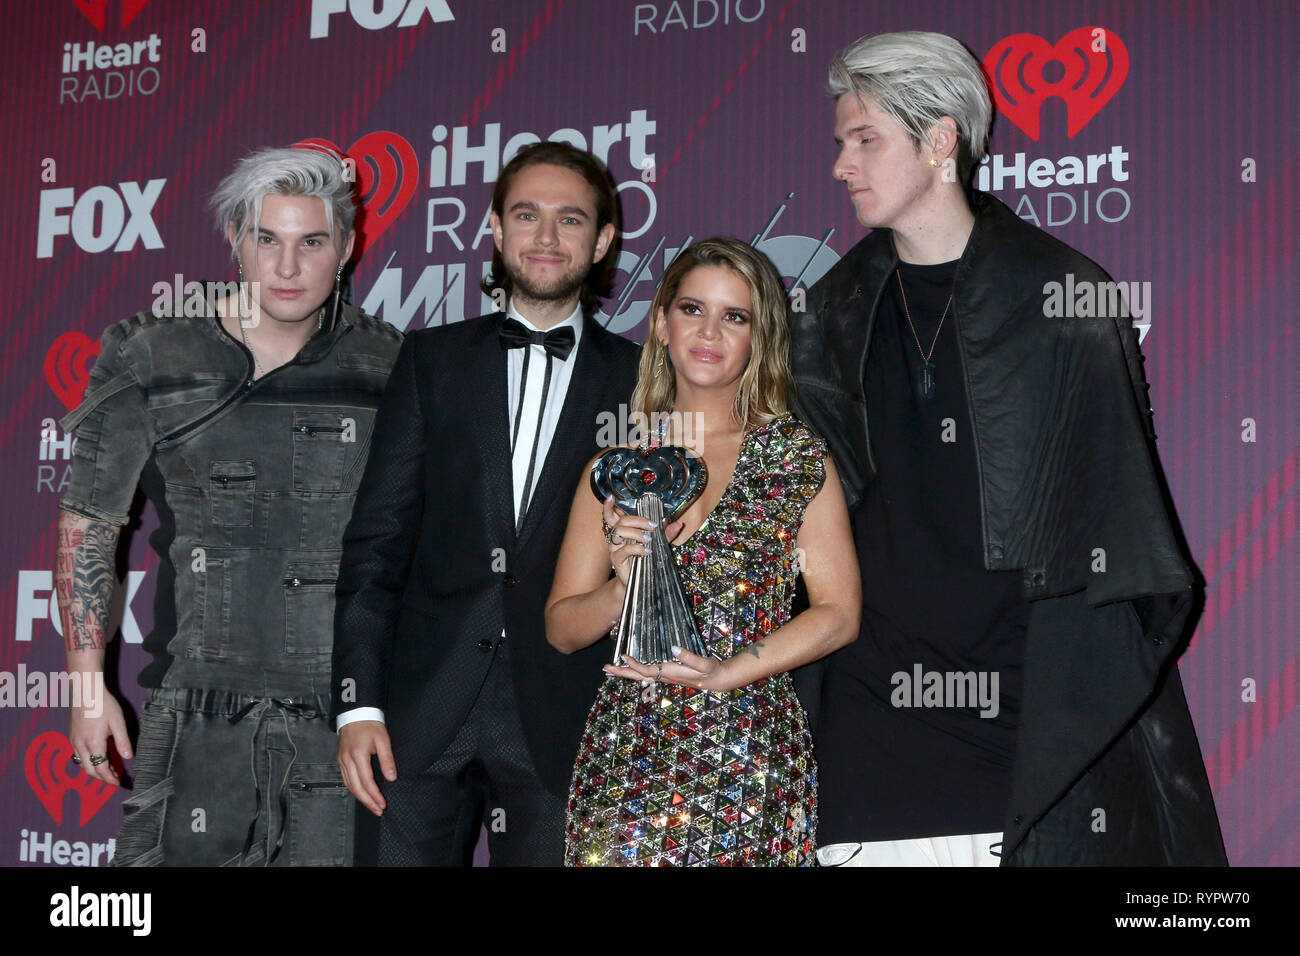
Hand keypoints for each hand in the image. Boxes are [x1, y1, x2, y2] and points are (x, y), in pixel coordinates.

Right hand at [69, 688, 129, 786]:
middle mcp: (80, 745)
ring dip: (94, 770)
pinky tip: (97, 757)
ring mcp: (73, 741)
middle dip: (102, 778)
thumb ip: (123, 741)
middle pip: (90, 770)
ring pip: (82, 764)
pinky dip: (88, 762)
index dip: (109, 779)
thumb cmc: (103, 704)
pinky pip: (78, 756)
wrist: (85, 691)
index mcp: (94, 743)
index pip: (101, 768)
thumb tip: (128, 757)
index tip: (118, 783)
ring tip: (109, 769)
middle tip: (115, 778)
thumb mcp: (118, 722)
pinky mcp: (71, 736)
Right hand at [338, 720, 396, 816]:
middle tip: (378, 810)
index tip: (382, 804)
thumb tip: (391, 778)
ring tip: (372, 806)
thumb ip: (387, 760)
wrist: (356, 713)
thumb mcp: (383, 740)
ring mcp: (342, 761)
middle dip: (367, 801)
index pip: (366, 782)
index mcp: (358, 755)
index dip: (374, 795)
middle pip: (356, 787)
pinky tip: (361, 794)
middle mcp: (347, 760)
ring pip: (349, 785)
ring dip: (360, 797)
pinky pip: (346, 779)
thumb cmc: (371, 725)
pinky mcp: (341, 760)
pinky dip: (353, 789)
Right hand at [602, 495, 682, 585]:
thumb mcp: (659, 545)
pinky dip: (637, 548)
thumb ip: (666, 534)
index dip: (608, 507)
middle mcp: (617, 538)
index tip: (610, 497)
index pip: (612, 516)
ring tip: (649, 539)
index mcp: (625, 531)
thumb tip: (677, 523)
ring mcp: (615, 548)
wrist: (641, 583)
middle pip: (621, 521)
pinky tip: (647, 551)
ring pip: (620, 532)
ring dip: (637, 533)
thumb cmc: (647, 561)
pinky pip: (624, 549)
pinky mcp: (616, 559)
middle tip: (652, 526)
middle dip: (638, 520)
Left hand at [603, 646, 728, 691]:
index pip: (647, 670)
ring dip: (625, 672)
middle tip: (605, 669)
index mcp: (670, 673)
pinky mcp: (666, 674)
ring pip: (640, 676)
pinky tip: (628, 669)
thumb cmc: (710, 671)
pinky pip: (645, 674)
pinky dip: (634, 671)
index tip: (623, 655)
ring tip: (610, 669)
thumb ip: (690, 657)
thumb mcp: (704, 663)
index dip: (634, 664)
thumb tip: (675, 648)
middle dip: (621, 672)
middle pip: (638, 676)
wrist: (716, 680)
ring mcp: (664, 677)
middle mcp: (664, 676)